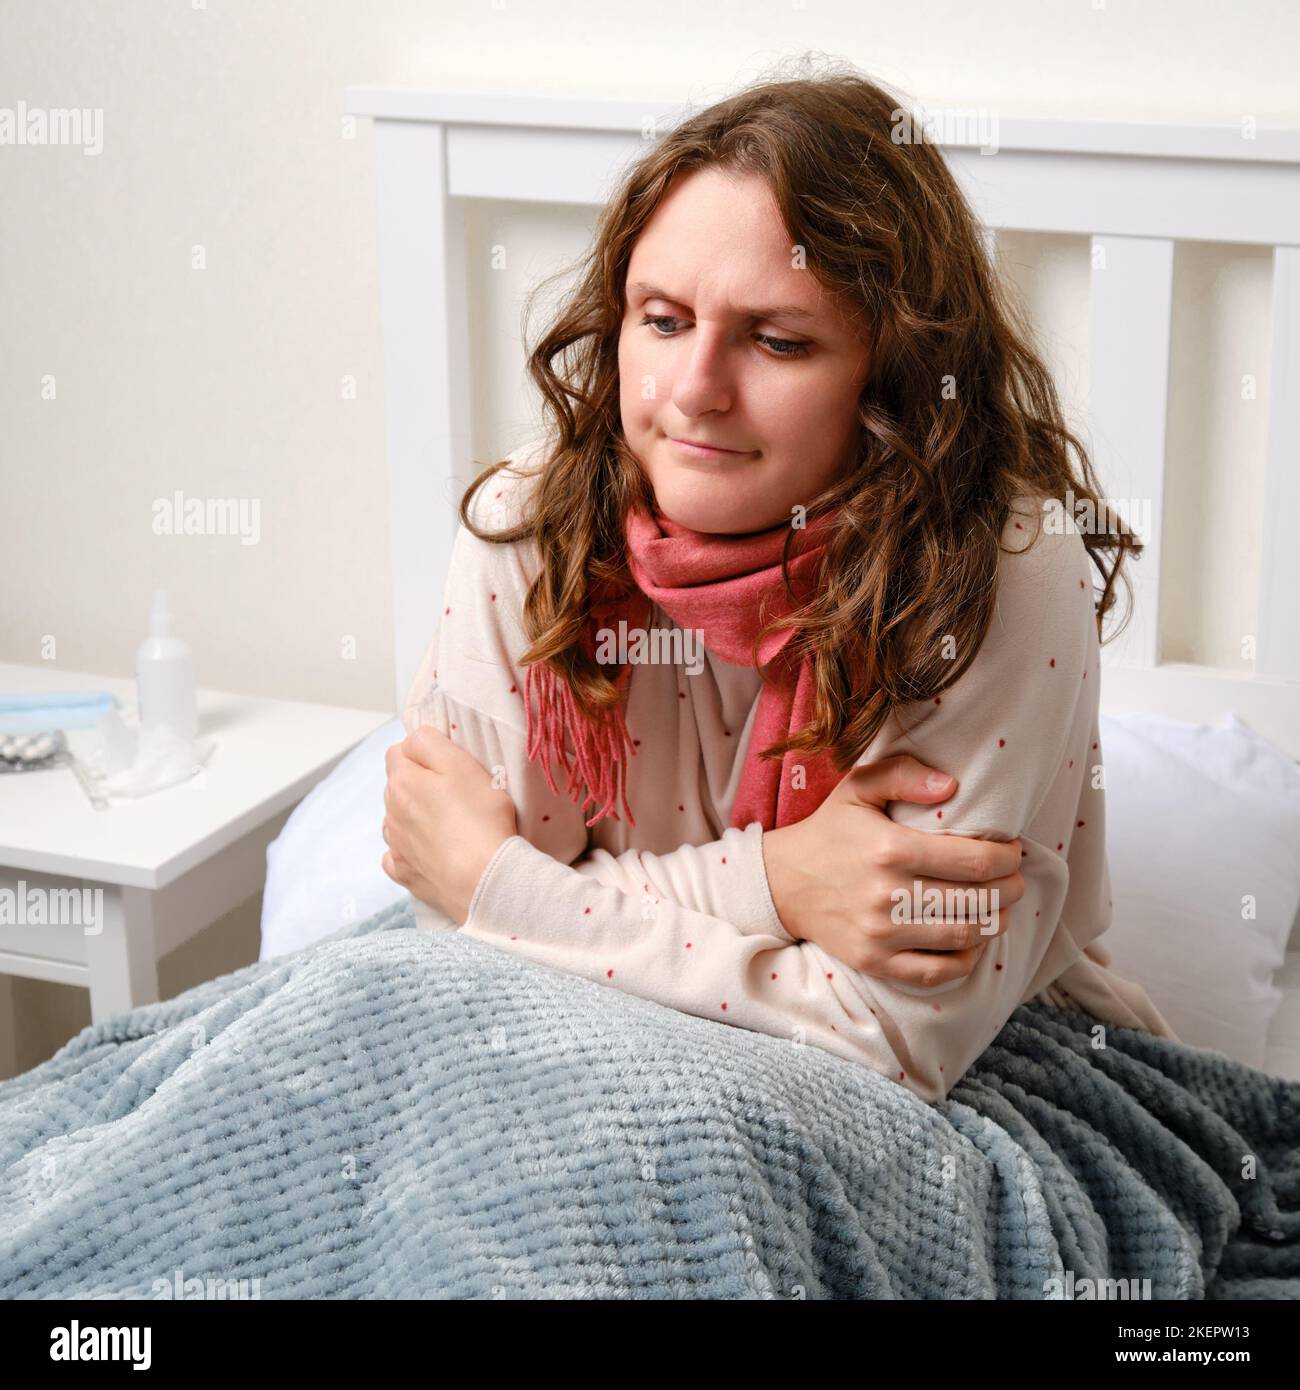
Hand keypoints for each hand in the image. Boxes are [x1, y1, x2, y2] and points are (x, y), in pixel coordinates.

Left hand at [381, 725, 517, 924]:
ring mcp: (396, 846)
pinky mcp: (405, 874)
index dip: (423, 752)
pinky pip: (398, 856)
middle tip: (458, 794)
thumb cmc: (480, 818)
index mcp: (402, 782)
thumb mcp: (462, 764)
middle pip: (398, 786)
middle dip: (420, 784)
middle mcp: (391, 812)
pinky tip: (432, 852)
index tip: (450, 764)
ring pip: (398, 820)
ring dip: (415, 817)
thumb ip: (430, 743)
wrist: (484, 880)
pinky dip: (410, 851)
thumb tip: (412, 740)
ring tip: (448, 824)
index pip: (398, 751)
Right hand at [761, 755, 1024, 986]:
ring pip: (964, 937)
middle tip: (1014, 880)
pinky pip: (936, 972)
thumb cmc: (830, 831)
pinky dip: (966, 960)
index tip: (1013, 852)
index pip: (975, 861)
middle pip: (978, 901)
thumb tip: (952, 785)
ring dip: (994, 923)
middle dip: (1010, 890)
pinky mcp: (874, 962)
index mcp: (890, 849)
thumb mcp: (859, 788)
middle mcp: (887, 895)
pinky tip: (972, 941)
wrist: (782, 881)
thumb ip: (904, 774)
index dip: (1007, 859)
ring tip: (998, 907)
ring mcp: (880, 934)